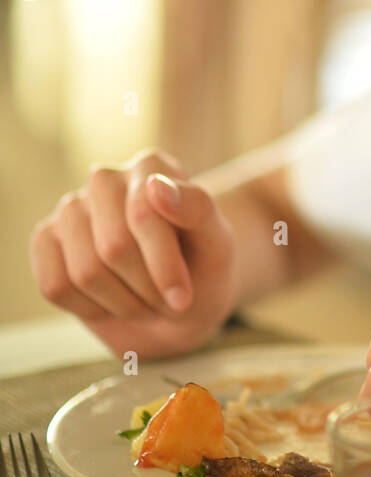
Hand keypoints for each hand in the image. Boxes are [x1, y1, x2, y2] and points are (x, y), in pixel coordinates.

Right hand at [29, 149, 237, 360]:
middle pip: (113, 247)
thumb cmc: (202, 272)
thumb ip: (198, 210)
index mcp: (152, 167)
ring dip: (122, 303)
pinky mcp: (46, 240)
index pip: (143, 215)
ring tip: (143, 300)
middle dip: (145, 287)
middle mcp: (106, 179)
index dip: (164, 265)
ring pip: (84, 272)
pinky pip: (54, 285)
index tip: (183, 298)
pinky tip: (110, 303)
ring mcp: (71, 209)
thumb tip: (156, 185)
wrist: (178, 308)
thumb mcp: (218, 246)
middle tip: (166, 298)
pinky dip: (89, 309)